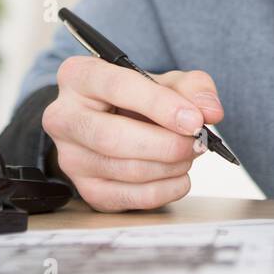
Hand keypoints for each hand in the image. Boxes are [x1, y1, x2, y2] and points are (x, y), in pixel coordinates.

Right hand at [42, 55, 224, 211]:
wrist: (113, 121)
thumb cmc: (137, 98)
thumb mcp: (165, 80)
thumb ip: (193, 88)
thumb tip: (210, 111)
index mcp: (78, 76)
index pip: (117, 87)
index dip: (160, 105)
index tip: (195, 120)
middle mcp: (63, 117)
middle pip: (114, 138)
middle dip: (166, 144)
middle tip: (197, 143)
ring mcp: (70, 157)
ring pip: (124, 170)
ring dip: (169, 166)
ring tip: (189, 154)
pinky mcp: (85, 189)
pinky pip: (129, 197)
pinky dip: (164, 191)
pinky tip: (178, 177)